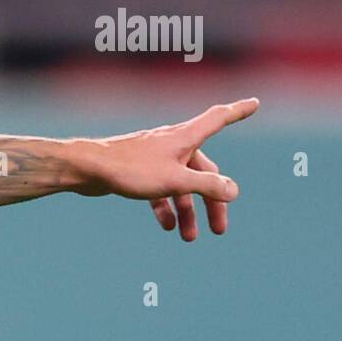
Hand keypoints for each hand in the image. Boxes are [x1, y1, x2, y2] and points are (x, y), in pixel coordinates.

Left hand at [73, 97, 259, 239]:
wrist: (86, 169)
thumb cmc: (130, 170)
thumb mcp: (175, 181)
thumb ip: (207, 186)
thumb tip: (233, 191)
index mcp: (185, 137)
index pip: (219, 118)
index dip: (239, 111)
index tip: (255, 102)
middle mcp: (172, 143)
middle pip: (204, 171)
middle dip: (212, 202)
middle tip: (219, 230)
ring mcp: (155, 157)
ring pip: (181, 184)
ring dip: (188, 211)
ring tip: (189, 238)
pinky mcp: (138, 170)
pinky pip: (160, 189)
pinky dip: (166, 206)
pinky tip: (167, 226)